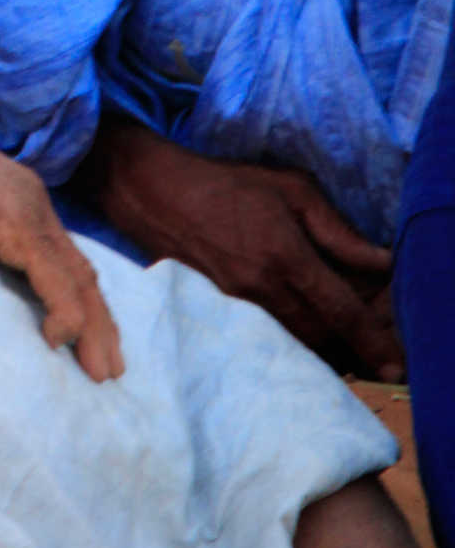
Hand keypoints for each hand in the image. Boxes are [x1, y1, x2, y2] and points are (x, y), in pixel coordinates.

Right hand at [0, 105, 123, 384]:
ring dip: (94, 329)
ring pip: (78, 280)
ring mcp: (27, 213)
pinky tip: (59, 341)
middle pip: (82, 272)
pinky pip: (54, 280)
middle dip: (100, 323)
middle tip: (110, 368)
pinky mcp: (14, 225)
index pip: (65, 258)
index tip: (91, 339)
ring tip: (102, 371)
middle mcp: (34, 204)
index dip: (82, 301)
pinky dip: (65, 314)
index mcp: (20, 198)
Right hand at [82, 119, 398, 377]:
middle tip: (369, 348)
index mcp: (283, 254)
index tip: (394, 363)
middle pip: (322, 339)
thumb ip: (336, 228)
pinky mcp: (219, 315)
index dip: (372, 340)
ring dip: (323, 351)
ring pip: (295, 346)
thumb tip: (379, 261)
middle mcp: (261, 288)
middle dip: (351, 349)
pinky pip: (267, 341)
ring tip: (338, 344)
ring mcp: (237, 307)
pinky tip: (299, 336)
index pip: (340, 310)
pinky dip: (291, 346)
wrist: (153, 193)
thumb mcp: (289, 188)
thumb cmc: (225, 184)